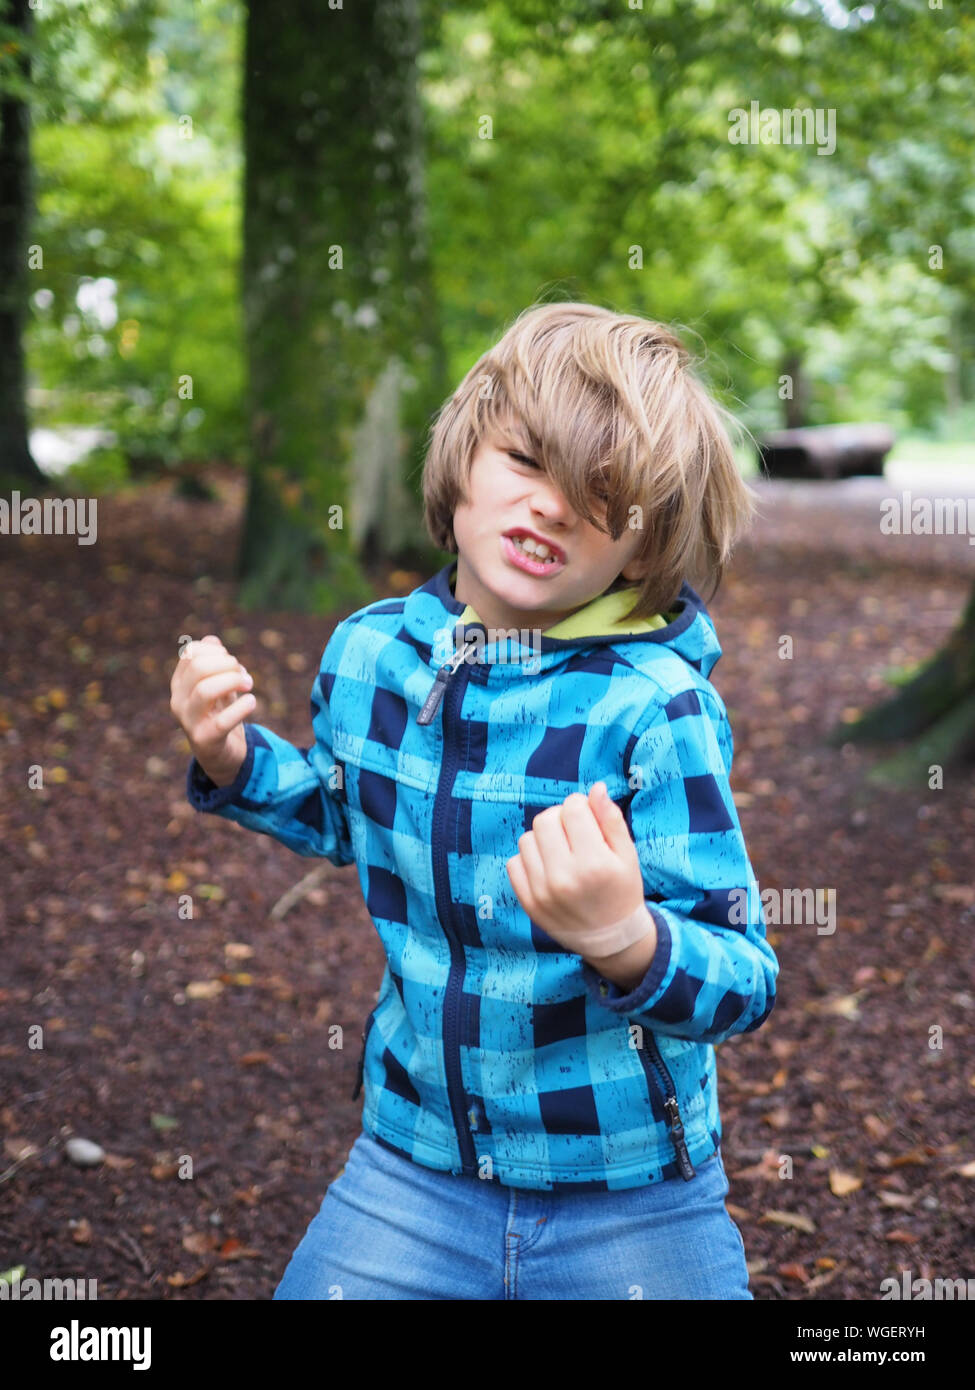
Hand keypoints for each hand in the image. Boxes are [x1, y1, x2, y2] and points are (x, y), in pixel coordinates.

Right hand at [169, 635, 255, 785]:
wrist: (221, 754)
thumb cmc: (219, 713)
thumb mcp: (218, 684)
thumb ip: (214, 662)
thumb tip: (212, 640)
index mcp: (179, 684)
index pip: (191, 653)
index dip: (217, 651)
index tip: (233, 662)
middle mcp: (178, 701)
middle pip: (198, 668)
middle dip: (227, 664)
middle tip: (244, 675)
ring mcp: (189, 721)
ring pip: (205, 690)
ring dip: (233, 681)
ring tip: (249, 684)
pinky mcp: (205, 740)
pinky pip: (223, 720)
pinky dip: (242, 707)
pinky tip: (251, 701)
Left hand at [505, 783, 652, 957]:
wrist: (610, 939)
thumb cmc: (622, 891)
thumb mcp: (627, 855)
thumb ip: (611, 819)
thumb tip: (595, 788)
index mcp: (594, 863)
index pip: (573, 808)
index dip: (581, 806)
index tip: (588, 819)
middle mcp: (564, 878)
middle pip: (545, 820)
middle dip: (559, 818)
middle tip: (573, 833)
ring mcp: (542, 892)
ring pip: (526, 839)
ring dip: (543, 839)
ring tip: (561, 852)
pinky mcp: (528, 903)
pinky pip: (514, 862)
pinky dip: (529, 860)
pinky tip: (548, 868)